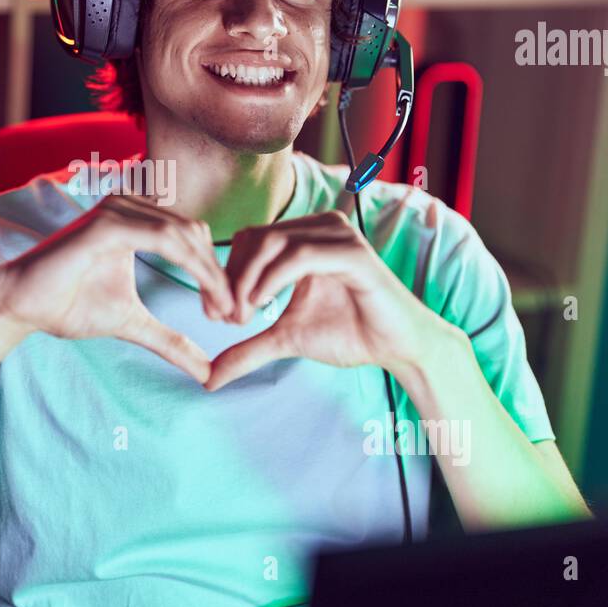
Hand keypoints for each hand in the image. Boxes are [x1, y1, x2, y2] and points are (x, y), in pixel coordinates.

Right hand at [0, 193, 236, 383]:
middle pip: (196, 233)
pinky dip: (192, 266)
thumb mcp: (131, 323)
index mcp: (135, 219)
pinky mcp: (108, 224)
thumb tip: (205, 371)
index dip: (216, 274)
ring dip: (211, 274)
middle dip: (219, 276)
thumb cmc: (68, 306)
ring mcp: (118, 210)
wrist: (21, 304)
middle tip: (232, 316)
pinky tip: (205, 295)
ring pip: (186, 234)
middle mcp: (129, 206)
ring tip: (221, 311)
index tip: (229, 313)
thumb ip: (169, 340)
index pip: (192, 238)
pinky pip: (165, 238)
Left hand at [205, 210, 457, 390]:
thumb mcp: (286, 340)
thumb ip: (247, 350)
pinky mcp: (352, 253)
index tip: (215, 315)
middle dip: (231, 278)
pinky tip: (262, 304)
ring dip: (247, 280)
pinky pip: (300, 255)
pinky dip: (273, 278)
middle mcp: (319, 228)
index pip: (248, 241)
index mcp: (303, 238)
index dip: (225, 274)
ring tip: (243, 316)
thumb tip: (208, 378)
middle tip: (226, 318)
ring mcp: (336, 236)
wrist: (398, 347)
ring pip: (272, 242)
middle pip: (254, 238)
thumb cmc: (350, 334)